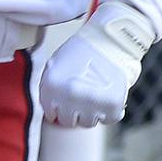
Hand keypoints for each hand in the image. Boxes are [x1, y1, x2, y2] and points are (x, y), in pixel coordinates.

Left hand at [39, 0, 157, 127]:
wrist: (110, 38)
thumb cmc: (81, 50)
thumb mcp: (54, 64)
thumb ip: (49, 88)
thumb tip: (51, 112)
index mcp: (50, 88)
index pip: (52, 115)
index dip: (60, 108)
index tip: (68, 99)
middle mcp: (68, 97)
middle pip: (70, 121)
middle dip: (75, 111)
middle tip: (84, 95)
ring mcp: (91, 102)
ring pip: (89, 122)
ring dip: (93, 112)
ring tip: (96, 92)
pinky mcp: (112, 104)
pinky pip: (109, 119)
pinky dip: (111, 111)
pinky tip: (109, 94)